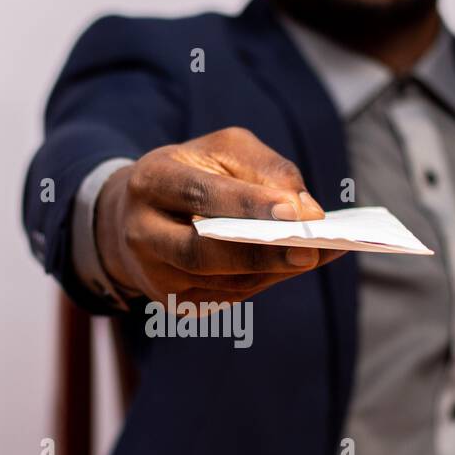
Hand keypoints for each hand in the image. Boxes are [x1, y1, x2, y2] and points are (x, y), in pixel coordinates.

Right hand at [95, 126, 342, 303]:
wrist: (135, 216)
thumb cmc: (193, 175)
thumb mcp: (223, 152)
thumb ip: (266, 170)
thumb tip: (308, 212)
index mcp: (151, 181)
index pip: (199, 195)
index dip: (247, 204)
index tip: (294, 212)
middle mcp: (142, 232)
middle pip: (201, 252)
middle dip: (261, 253)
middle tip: (310, 251)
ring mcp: (155, 275)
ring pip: (222, 281)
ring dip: (273, 270)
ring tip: (318, 254)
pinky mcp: (173, 302)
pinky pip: (228, 296)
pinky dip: (264, 281)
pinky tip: (292, 266)